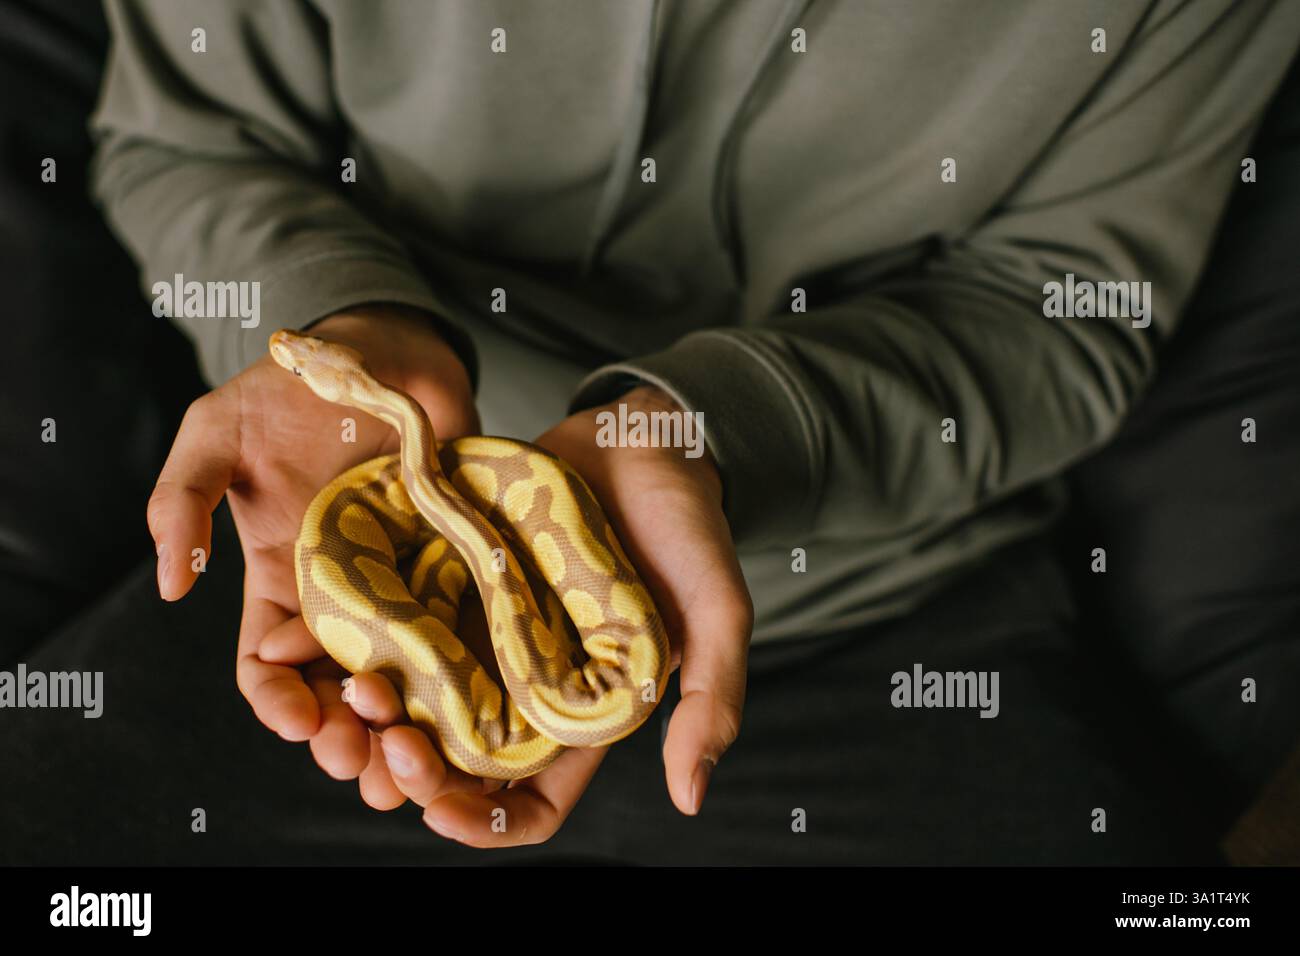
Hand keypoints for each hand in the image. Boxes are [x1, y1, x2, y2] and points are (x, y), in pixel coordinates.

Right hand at [147, 305, 479, 782]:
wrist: (383, 352)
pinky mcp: (456, 561)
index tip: (297, 721)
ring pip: (402, 673)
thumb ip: (183, 499)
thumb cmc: (290, 389)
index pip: (266, 663)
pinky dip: (464, 666)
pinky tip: (475, 695)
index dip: (275, 700)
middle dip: (343, 732)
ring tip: (417, 752)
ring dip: (403, 720)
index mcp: (281, 576)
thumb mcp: (216, 432)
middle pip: (337, 687)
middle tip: (363, 761)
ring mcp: (403, 580)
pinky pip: (462, 623)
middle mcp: (344, 592)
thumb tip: (171, 586)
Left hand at [347, 385, 753, 845]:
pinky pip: (390, 625)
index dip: (482, 820)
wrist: (642, 436)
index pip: (527, 799)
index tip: (439, 810)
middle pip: (450, 761)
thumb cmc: (688, 525)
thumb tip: (691, 799)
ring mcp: (477, 632)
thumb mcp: (717, 609)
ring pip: (408, 700)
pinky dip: (354, 642)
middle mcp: (517, 683)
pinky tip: (323, 641)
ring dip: (371, 715)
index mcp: (576, 709)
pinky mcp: (445, 581)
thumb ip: (712, 699)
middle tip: (383, 746)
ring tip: (351, 693)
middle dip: (408, 771)